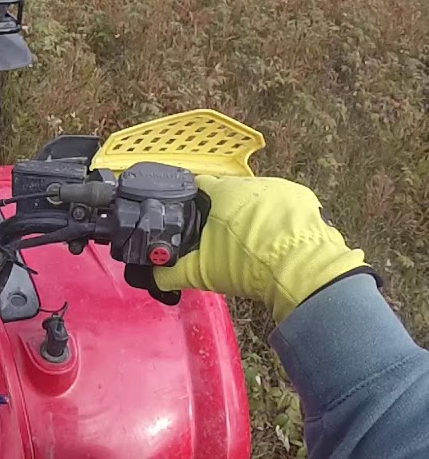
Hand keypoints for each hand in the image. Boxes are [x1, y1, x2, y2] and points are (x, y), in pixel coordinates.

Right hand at [153, 175, 372, 322]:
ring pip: (258, 199)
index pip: (198, 184)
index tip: (190, 213)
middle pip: (230, 192)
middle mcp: (252, 183)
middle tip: (222, 238)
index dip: (191, 200)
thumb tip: (153, 276)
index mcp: (224, 191)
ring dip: (254, 214)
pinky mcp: (305, 200)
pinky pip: (284, 207)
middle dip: (225, 211)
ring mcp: (282, 189)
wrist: (302, 274)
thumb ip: (173, 272)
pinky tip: (277, 242)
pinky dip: (279, 220)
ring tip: (253, 243)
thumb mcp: (203, 272)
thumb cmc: (250, 266)